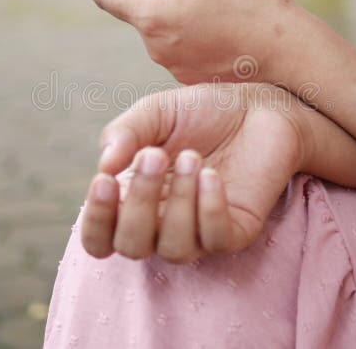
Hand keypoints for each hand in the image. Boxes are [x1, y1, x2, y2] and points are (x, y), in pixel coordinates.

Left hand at [76, 0, 307, 83]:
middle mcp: (158, 49)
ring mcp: (177, 68)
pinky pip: (186, 48)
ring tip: (219, 2)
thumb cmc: (254, 5)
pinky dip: (196, 33)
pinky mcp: (196, 79)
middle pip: (143, 13)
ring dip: (180, 13)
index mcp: (155, 19)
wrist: (291, 56)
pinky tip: (227, 24)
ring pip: (167, 31)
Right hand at [79, 83, 309, 262]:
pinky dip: (210, 210)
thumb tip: (104, 164)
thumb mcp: (155, 112)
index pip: (100, 238)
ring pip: (174, 249)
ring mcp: (199, 231)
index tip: (105, 180)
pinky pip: (216, 241)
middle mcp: (162, 224)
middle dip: (138, 204)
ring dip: (178, 203)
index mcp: (133, 200)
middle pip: (132, 247)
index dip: (95, 220)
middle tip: (154, 155)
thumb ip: (125, 133)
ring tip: (192, 157)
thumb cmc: (202, 111)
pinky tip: (212, 175)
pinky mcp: (237, 230)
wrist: (260, 105)